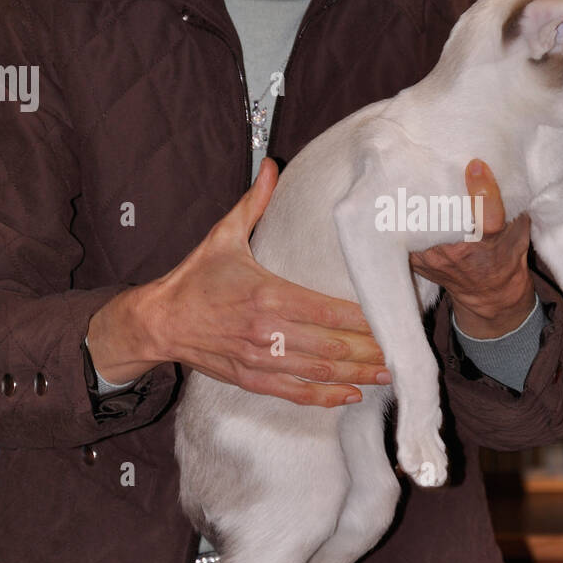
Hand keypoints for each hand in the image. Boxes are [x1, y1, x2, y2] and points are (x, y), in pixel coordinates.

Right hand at [87, 158, 390, 406]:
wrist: (158, 321)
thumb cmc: (195, 278)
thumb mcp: (223, 236)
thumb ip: (254, 203)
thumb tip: (272, 165)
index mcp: (268, 295)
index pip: (329, 312)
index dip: (364, 320)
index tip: (392, 320)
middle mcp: (267, 331)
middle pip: (332, 346)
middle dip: (370, 352)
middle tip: (403, 354)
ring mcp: (259, 359)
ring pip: (319, 372)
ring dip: (356, 376)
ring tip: (388, 375)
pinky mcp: (251, 379)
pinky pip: (294, 393)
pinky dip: (324, 397)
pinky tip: (350, 395)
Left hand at [409, 160, 535, 337]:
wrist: (489, 293)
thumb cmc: (506, 253)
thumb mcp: (519, 226)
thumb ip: (511, 198)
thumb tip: (499, 161)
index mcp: (492, 241)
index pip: (489, 216)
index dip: (483, 189)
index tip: (476, 165)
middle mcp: (460, 251)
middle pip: (441, 214)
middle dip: (434, 187)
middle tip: (424, 157)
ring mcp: (435, 258)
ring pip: (417, 223)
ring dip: (410, 199)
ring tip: (403, 170)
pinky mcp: (418, 262)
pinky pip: (404, 235)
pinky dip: (401, 217)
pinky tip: (395, 197)